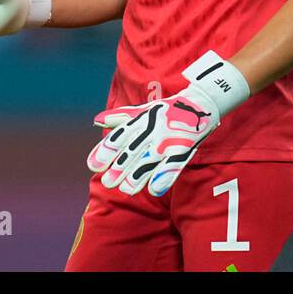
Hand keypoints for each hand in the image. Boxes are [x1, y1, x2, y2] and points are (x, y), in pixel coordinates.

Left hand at [86, 51, 249, 196]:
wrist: (200, 102)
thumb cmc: (167, 109)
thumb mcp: (143, 111)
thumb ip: (120, 118)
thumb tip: (96, 121)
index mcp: (141, 120)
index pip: (119, 136)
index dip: (105, 151)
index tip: (92, 165)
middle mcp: (152, 130)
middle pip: (132, 152)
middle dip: (119, 168)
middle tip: (107, 182)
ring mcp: (168, 139)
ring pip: (149, 161)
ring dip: (137, 176)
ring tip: (126, 190)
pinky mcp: (184, 147)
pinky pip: (173, 165)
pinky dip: (163, 178)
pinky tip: (154, 190)